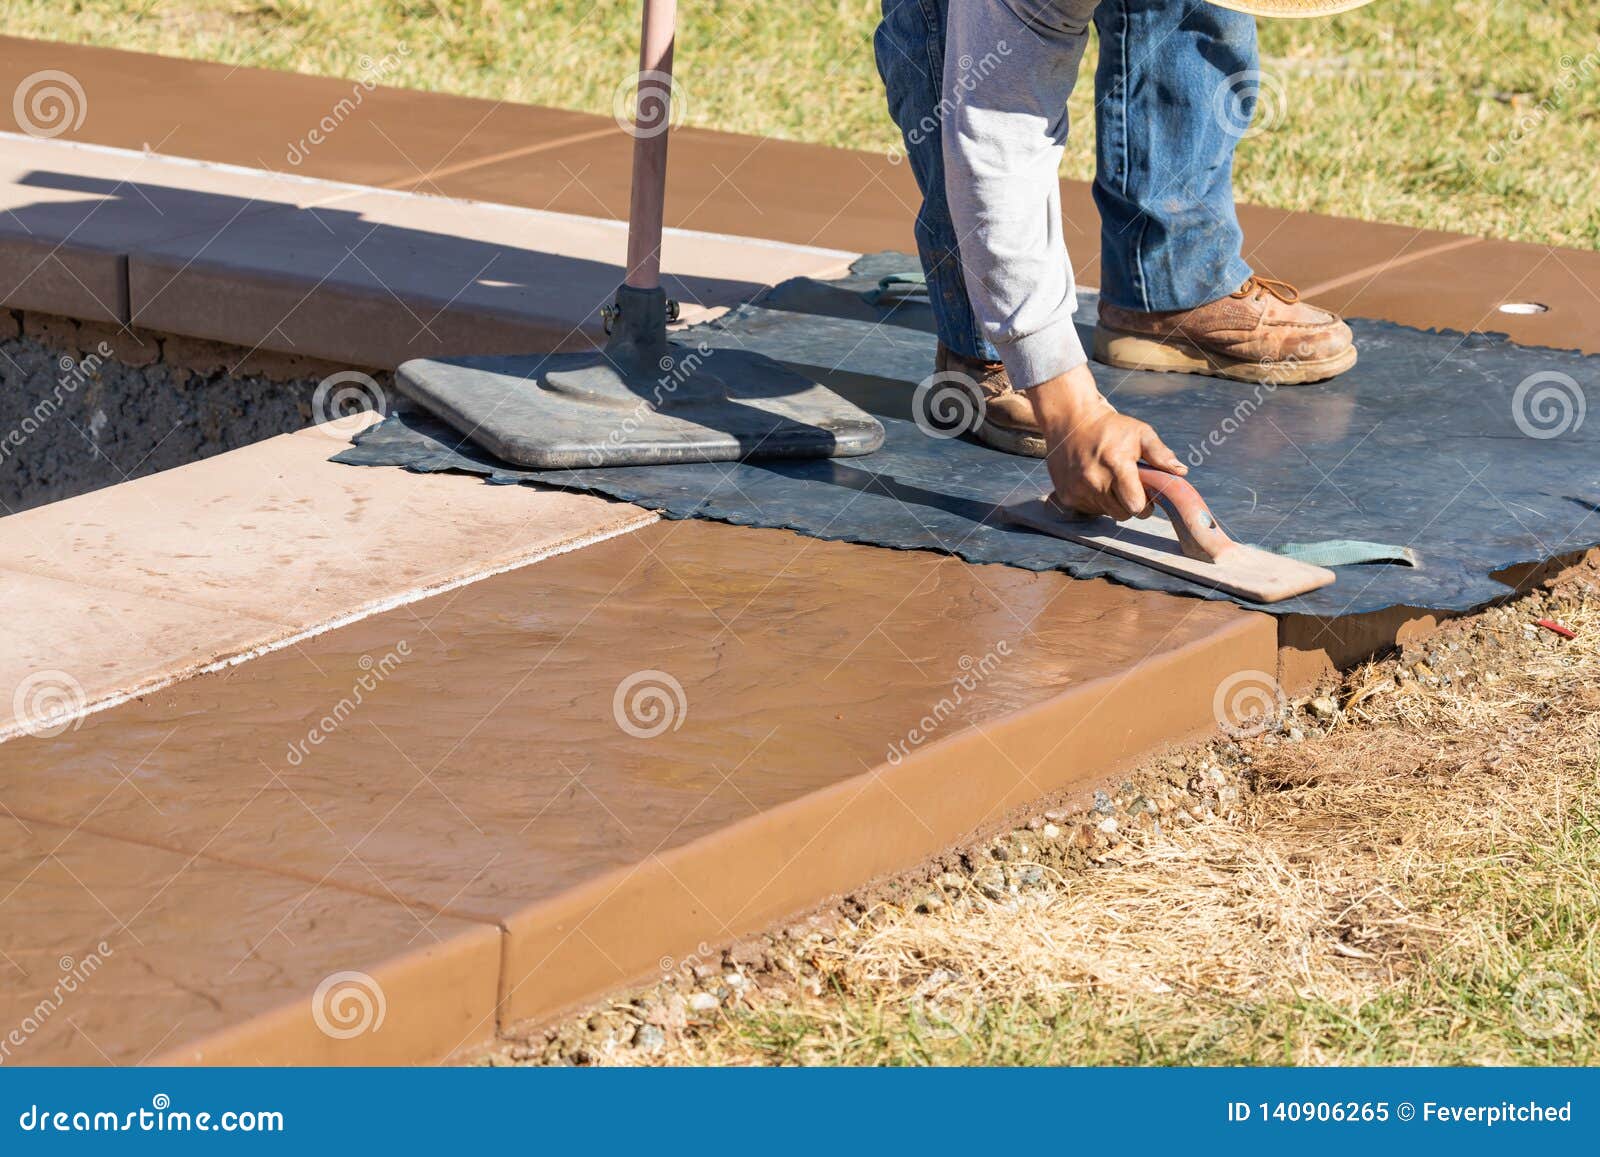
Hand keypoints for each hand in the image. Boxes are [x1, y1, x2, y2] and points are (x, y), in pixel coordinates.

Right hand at [1026, 363, 1185, 520]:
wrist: (1070, 421)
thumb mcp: (1140, 433)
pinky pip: (1089, 510)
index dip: (1145, 503)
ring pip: (1106, 513)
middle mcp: (1095, 480)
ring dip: (1112, 502)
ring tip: (1109, 480)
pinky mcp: (1066, 496)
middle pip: (1123, 514)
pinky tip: (1092, 481)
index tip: (1145, 493)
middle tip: (1128, 486)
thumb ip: (1160, 454)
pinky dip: (1094, 500)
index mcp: (1116, 465)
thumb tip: (1180, 472)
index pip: (1136, 506)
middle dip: (1130, 504)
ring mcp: (1078, 490)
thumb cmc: (1110, 428)